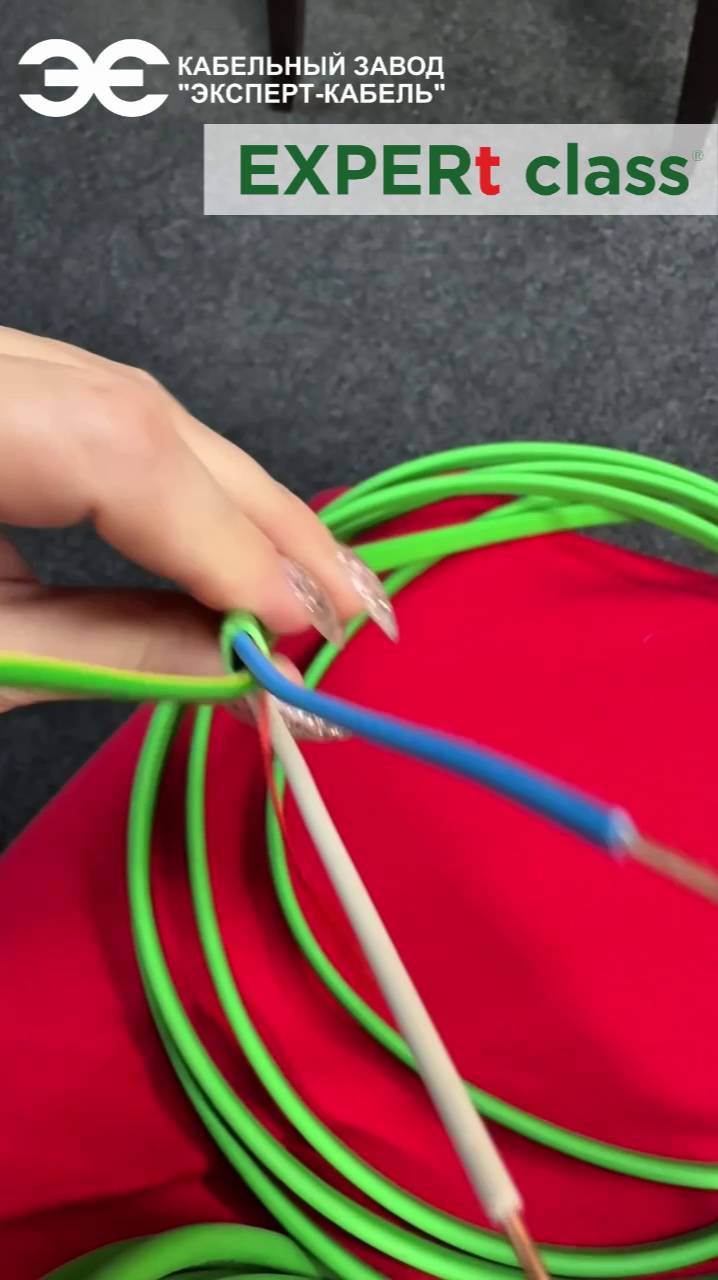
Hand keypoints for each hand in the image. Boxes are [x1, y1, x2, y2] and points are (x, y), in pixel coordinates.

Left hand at [0, 327, 395, 713]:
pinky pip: (114, 407)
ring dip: (234, 497)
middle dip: (261, 518)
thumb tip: (240, 659)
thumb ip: (110, 650)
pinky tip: (233, 528)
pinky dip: (185, 477)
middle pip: (149, 416)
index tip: (290, 620)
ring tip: (308, 578)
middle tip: (350, 603)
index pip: (120, 452)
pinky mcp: (17, 384)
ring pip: (144, 405)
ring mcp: (4, 365)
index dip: (222, 537)